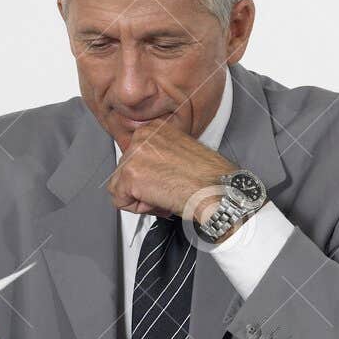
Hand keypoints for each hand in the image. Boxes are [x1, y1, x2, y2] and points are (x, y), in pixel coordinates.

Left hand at [108, 114, 234, 219]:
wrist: (218, 189)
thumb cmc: (208, 177)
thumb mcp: (179, 154)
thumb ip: (158, 156)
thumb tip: (147, 171)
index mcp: (153, 129)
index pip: (132, 157)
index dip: (148, 177)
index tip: (165, 180)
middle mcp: (141, 137)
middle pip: (123, 172)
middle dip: (142, 189)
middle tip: (167, 191)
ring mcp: (134, 155)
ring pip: (119, 187)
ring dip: (140, 199)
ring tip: (165, 196)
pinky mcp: (130, 176)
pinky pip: (121, 201)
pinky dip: (139, 209)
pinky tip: (161, 201)